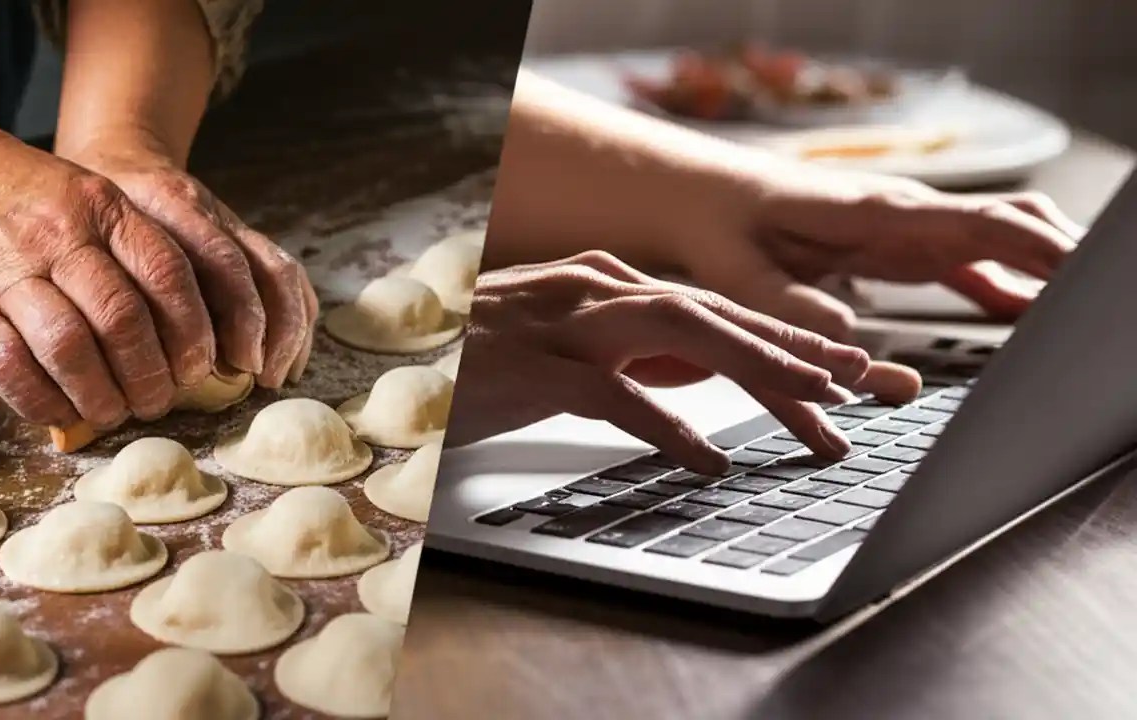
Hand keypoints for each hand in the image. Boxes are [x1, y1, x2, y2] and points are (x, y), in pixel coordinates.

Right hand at [0, 113, 215, 426]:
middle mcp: (60, 238)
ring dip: (101, 396)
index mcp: (103, 208)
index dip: (193, 331)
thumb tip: (192, 329)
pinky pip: (8, 366)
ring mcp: (8, 272)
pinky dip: (43, 401)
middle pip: (122, 320)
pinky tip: (64, 413)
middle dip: (150, 376)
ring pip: (69, 348)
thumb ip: (139, 249)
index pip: (167, 273)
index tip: (200, 366)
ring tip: (116, 413)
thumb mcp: (94, 198)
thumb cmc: (29, 196)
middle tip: (159, 401)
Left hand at [67, 139, 316, 387]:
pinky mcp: (249, 239)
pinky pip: (288, 277)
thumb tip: (112, 360)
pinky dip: (296, 319)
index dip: (239, 316)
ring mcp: (235, 226)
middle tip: (259, 376)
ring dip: (289, 329)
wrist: (122, 159)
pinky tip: (287, 360)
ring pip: (283, 273)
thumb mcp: (85, 230)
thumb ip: (104, 277)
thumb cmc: (94, 210)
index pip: (222, 260)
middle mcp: (211, 214)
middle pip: (263, 269)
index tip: (235, 365)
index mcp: (170, 206)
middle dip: (271, 329)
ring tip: (274, 376)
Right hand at [449, 251, 919, 472]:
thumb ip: (632, 353)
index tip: (839, 369)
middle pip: (712, 312)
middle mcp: (591, 290)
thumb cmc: (480, 361)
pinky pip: (614, 395)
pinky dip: (668, 426)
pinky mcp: (533, 368)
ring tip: (811, 402)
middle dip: (789, 347)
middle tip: (856, 383)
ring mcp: (562, 325)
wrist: (394, 362)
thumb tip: (702, 370)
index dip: (780, 337)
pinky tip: (707, 460)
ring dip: (754, 366)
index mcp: (603, 284)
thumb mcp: (568, 350)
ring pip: (680, 333)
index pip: (711, 307)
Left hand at [674, 164, 1079, 340]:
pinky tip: (1030, 316)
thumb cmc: (719, 227)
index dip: (1042, 249)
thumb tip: (851, 349)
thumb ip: (793, 308)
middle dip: (1064, 259)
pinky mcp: (902, 248)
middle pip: (1012, 225)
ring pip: (1002, 240)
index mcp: (877, 213)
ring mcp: (909, 230)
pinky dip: (1010, 286)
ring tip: (1079, 320)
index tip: (1082, 275)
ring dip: (1047, 270)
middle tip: (1097, 310)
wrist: (702, 197)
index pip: (982, 223)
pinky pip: (972, 263)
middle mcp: (905, 215)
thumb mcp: (740, 275)